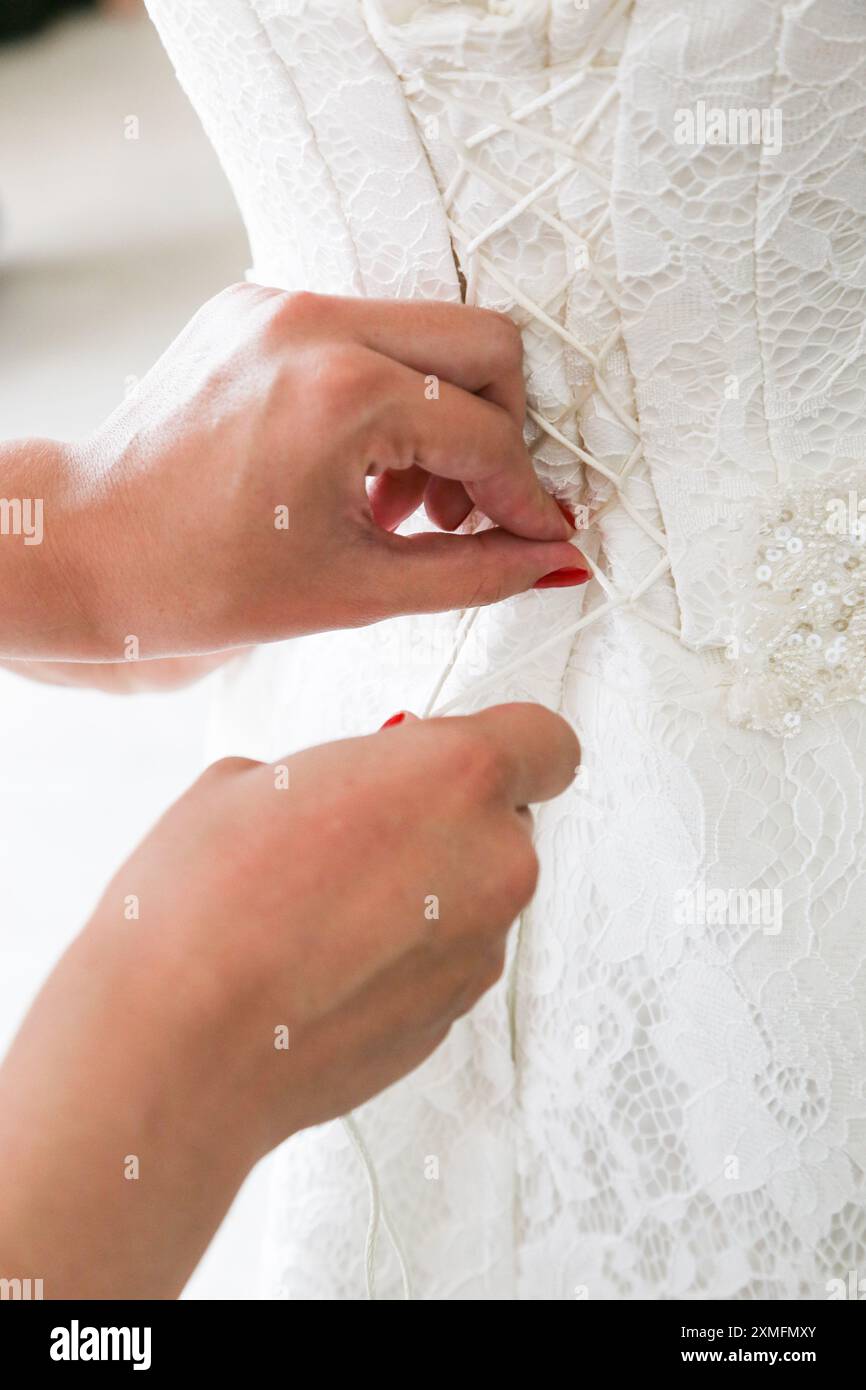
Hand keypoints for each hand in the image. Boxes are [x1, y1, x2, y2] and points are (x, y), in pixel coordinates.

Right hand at [0, 703, 577, 1296]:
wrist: (179, 1045)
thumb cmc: (205, 903)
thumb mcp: (252, 781)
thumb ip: (336, 776)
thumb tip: (339, 796)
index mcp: (457, 776)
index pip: (547, 741)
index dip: (506, 744)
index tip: (457, 752)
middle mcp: (493, 863)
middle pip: (504, 822)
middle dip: (444, 821)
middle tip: (357, 830)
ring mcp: (479, 951)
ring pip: (473, 897)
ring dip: (423, 893)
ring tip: (322, 910)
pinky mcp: (452, 1019)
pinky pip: (443, 961)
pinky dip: (403, 956)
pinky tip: (325, 966)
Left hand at [58, 286, 584, 661]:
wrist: (84, 546)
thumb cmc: (193, 581)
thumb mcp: (354, 591)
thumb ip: (473, 572)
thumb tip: (551, 560)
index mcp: (340, 393)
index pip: (488, 435)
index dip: (526, 499)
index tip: (538, 537)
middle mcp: (313, 322)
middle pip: (484, 344)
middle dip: (498, 435)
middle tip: (468, 510)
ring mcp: (280, 303)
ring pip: (428, 333)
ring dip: (443, 417)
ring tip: (401, 504)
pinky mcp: (257, 307)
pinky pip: (366, 333)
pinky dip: (386, 399)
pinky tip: (357, 470)